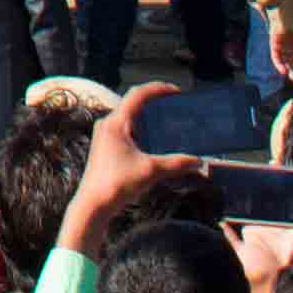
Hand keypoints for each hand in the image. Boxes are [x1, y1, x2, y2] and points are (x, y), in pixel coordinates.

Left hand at [60, 88, 197, 254]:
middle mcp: (107, 124)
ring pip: (129, 117)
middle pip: (132, 102)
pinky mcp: (105, 147)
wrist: (93, 203)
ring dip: (147, 116)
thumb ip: (176, 163)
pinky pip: (125, 129)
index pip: (137, 95)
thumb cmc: (117, 184)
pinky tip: (153, 140)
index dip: (158, 88)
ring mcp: (104, 135)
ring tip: (166, 119)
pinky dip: (141, 129)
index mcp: (115, 123)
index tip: (176, 91)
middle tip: (174, 102)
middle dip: (154, 101)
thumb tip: (199, 161)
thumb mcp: (151, 171)